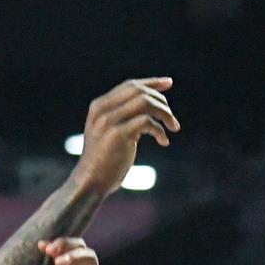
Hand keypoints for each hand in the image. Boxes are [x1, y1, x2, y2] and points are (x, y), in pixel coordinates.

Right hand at [71, 78, 177, 194]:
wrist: (91, 181)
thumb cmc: (105, 159)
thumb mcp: (109, 131)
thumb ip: (122, 116)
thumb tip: (151, 104)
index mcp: (99, 106)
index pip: (129, 85)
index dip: (151, 83)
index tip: (168, 83)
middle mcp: (102, 110)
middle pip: (139, 91)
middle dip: (161, 100)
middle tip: (171, 118)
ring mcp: (108, 122)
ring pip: (145, 102)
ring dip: (165, 113)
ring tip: (173, 127)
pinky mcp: (118, 135)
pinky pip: (147, 122)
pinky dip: (160, 130)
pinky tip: (163, 141)